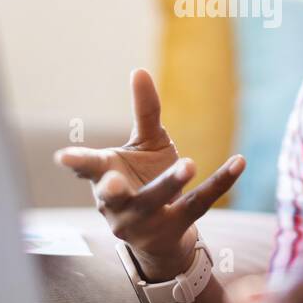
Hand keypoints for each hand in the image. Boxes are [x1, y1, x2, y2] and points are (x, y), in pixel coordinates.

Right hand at [54, 68, 245, 280]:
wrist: (160, 232)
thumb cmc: (143, 178)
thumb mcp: (144, 143)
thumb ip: (144, 111)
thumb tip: (139, 70)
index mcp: (105, 178)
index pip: (89, 169)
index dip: (76, 163)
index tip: (64, 157)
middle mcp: (120, 204)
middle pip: (116, 196)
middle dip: (112, 191)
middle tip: (112, 181)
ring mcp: (146, 219)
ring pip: (156, 201)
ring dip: (170, 183)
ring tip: (188, 164)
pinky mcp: (175, 226)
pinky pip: (199, 203)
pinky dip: (220, 182)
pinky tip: (239, 161)